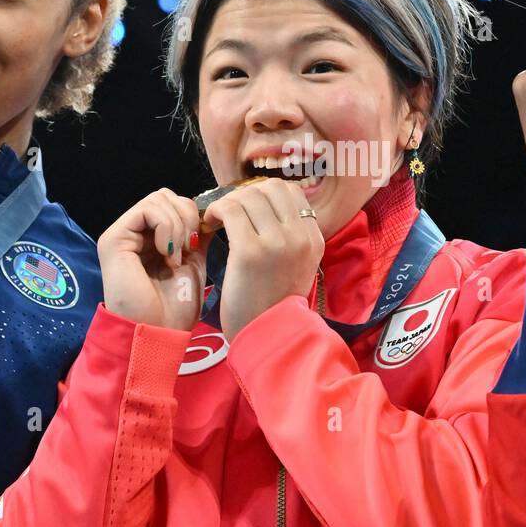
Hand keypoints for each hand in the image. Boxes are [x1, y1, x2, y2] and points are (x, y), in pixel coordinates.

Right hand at [97, 189, 207, 330]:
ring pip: (157, 199)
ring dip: (177, 225)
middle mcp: (133, 234)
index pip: (172, 204)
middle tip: (189, 248)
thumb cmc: (173, 308)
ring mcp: (121, 235)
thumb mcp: (193, 265)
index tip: (198, 245)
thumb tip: (208, 215)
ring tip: (176, 257)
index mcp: (149, 239)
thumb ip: (196, 239)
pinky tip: (167, 254)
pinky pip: (146, 210)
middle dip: (186, 216)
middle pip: (164, 195)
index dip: (191, 216)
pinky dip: (166, 227)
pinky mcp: (114, 239)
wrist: (158, 332)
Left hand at [200, 178, 324, 341]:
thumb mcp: (297, 266)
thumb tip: (265, 205)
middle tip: (231, 211)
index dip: (265, 192)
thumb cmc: (274, 303)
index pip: (292, 191)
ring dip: (229, 202)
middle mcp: (300, 237)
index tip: (249, 207)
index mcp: (314, 239)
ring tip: (219, 219)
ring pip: (249, 195)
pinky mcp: (251, 251)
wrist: (267, 338)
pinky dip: (217, 211)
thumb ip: (291, 236)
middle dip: (246, 193)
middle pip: (271, 188)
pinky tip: (211, 224)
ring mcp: (277, 242)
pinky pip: (231, 210)